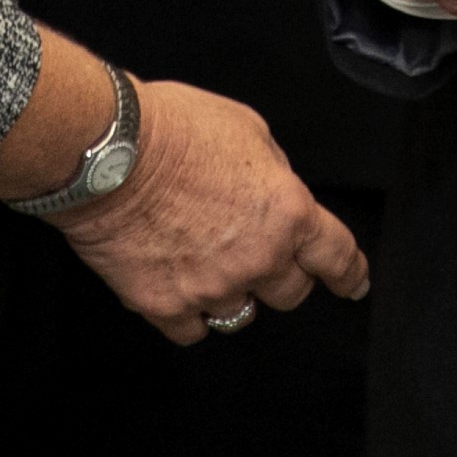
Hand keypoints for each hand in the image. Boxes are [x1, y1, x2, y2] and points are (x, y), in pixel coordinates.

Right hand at [49, 81, 369, 344]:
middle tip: (248, 249)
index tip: (352, 284)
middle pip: (290, 293)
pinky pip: (192, 329)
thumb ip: (272, 173)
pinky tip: (173, 282)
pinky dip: (187, 312)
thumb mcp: (246, 128)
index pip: (337, 257)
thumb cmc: (171, 127)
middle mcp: (257, 258)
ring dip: (229, 291)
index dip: (349, 274)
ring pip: (240, 314)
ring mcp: (211, 288)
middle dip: (278, 273)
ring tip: (200, 259)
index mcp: (285, 212)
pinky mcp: (166, 306)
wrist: (105, 152)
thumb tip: (274, 194)